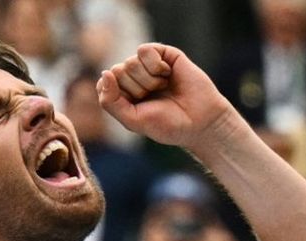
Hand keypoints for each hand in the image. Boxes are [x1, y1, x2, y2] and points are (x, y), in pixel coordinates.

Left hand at [98, 44, 234, 149]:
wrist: (200, 120)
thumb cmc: (168, 124)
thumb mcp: (133, 120)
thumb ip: (110, 102)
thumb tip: (105, 73)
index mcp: (123, 93)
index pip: (104, 84)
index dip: (120, 96)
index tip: (139, 107)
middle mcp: (133, 77)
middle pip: (117, 71)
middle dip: (137, 89)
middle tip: (155, 98)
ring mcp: (147, 64)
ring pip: (130, 62)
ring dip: (149, 80)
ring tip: (164, 88)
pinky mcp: (163, 53)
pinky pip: (144, 50)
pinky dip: (155, 66)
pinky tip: (167, 74)